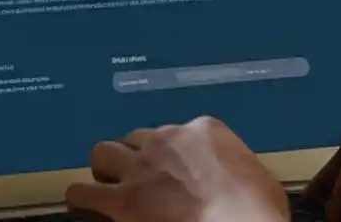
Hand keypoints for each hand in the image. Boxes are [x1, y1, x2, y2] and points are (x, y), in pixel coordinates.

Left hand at [66, 116, 287, 221]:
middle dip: (134, 156)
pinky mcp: (122, 200)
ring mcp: (140, 168)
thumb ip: (230, 168)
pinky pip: (82, 192)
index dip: (173, 157)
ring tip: (111, 190)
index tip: (179, 176)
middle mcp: (166, 140)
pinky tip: (91, 209)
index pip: (176, 134)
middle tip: (141, 181)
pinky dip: (84, 199)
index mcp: (203, 131)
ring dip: (106, 170)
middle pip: (134, 138)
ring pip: (102, 154)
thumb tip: (226, 182)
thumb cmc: (259, 208)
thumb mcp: (255, 175)